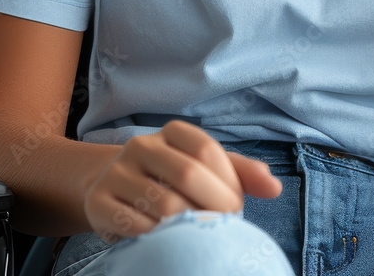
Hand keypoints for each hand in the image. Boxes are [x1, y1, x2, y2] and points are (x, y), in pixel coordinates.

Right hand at [83, 120, 281, 243]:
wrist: (110, 187)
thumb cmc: (168, 178)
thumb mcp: (205, 169)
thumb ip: (240, 173)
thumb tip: (274, 186)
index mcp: (171, 132)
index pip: (206, 149)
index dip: (227, 182)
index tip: (237, 208)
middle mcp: (142, 145)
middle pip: (187, 174)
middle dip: (214, 206)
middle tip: (223, 228)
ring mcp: (117, 172)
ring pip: (163, 204)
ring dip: (187, 226)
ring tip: (196, 237)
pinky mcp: (99, 202)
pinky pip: (135, 225)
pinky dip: (157, 238)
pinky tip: (165, 242)